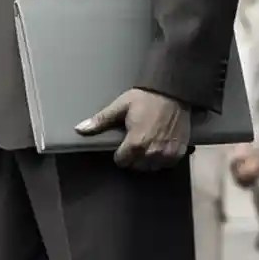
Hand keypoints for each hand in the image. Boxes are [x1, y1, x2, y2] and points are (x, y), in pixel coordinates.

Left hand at [75, 88, 189, 170]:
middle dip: (132, 158)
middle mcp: (152, 151)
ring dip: (147, 161)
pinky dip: (162, 160)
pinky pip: (168, 164)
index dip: (119, 155)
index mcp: (135, 143)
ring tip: (145, 148)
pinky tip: (158, 149)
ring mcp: (167, 153)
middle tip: (133, 146)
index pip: (122, 162)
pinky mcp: (179, 151)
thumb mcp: (120, 106)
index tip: (121, 147)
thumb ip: (101, 121)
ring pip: (152, 167)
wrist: (173, 92)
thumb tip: (79, 129)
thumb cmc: (145, 98)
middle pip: (136, 166)